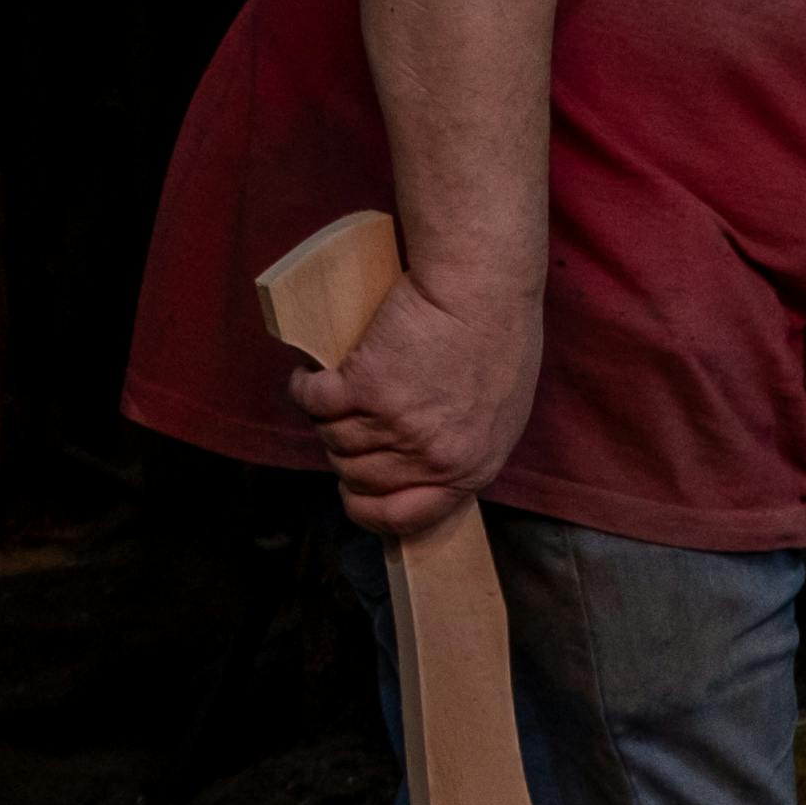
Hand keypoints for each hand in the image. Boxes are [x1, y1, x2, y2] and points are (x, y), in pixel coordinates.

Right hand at [290, 264, 541, 541]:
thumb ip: (461, 448)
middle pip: (357, 476)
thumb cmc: (499, 335)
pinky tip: (311, 375)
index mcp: (468, 469)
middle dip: (344, 451)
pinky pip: (313, 403)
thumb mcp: (499, 415)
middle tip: (348, 419)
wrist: (481, 286)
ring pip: (332, 438)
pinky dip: (305, 388)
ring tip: (332, 388)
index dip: (369, 508)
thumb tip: (420, 463)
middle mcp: (429, 457)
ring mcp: (395, 424)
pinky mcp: (364, 387)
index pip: (405, 518)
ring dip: (326, 416)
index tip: (353, 491)